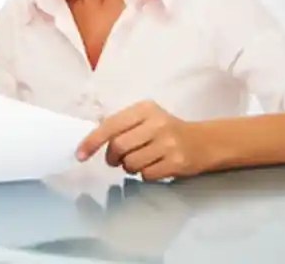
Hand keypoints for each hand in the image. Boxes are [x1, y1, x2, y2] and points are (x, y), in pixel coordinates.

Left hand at [76, 100, 213, 180]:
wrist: (204, 141)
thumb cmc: (167, 130)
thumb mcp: (146, 118)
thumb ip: (122, 125)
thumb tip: (90, 141)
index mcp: (144, 109)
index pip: (110, 125)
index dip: (92, 141)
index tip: (80, 155)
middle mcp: (156, 123)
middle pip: (118, 146)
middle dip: (113, 157)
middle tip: (117, 160)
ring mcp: (168, 144)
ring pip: (131, 163)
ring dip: (129, 167)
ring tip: (141, 160)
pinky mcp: (176, 162)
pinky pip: (146, 175)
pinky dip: (144, 175)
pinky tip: (154, 166)